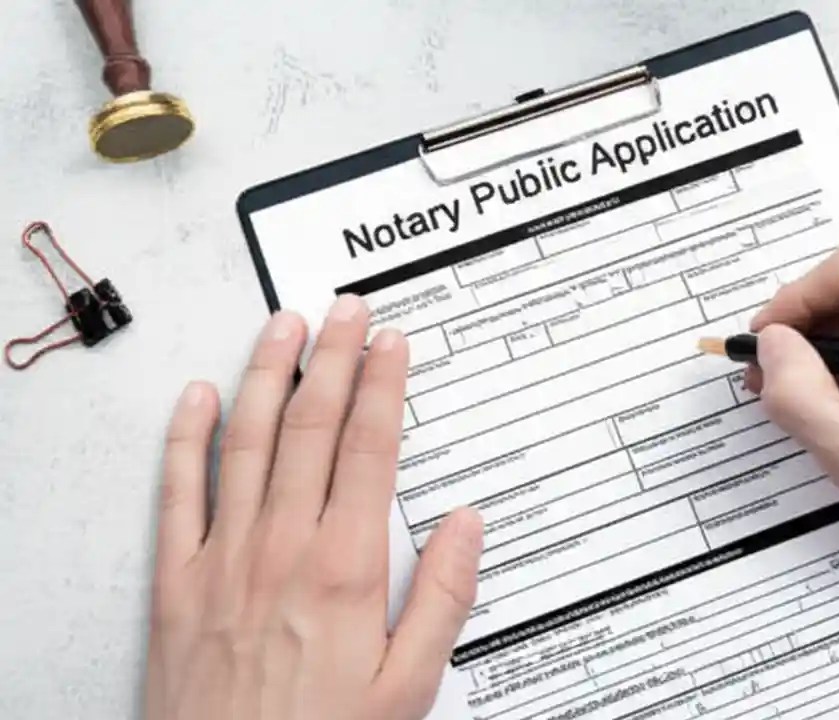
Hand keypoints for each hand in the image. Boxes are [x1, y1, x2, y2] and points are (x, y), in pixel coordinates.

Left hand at [146, 296, 482, 719]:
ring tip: (283, 327)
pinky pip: (179, 490)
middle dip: (332, 358)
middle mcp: (281, 547)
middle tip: (345, 312)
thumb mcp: (408, 685)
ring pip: (247, 440)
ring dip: (268, 374)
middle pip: (311, 426)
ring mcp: (224, 557)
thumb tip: (468, 526)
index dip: (381, 386)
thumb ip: (442, 598)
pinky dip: (187, 436)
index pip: (368, 449)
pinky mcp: (177, 578)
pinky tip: (199, 397)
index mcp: (345, 567)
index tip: (391, 344)